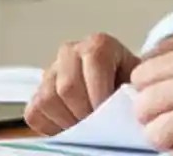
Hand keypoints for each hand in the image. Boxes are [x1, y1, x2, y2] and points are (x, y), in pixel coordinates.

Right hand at [25, 33, 140, 134]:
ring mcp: (51, 71)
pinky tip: (70, 127)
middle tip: (98, 128)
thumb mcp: (138, 85)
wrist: (118, 88)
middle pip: (68, 87)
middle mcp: (71, 52)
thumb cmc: (129, 88)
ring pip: (47, 100)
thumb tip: (127, 110)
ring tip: (86, 129)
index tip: (109, 116)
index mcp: (99, 44)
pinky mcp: (37, 92)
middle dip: (84, 113)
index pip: (94, 61)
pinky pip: (34, 112)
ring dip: (68, 121)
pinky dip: (51, 127)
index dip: (101, 94)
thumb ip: (133, 92)